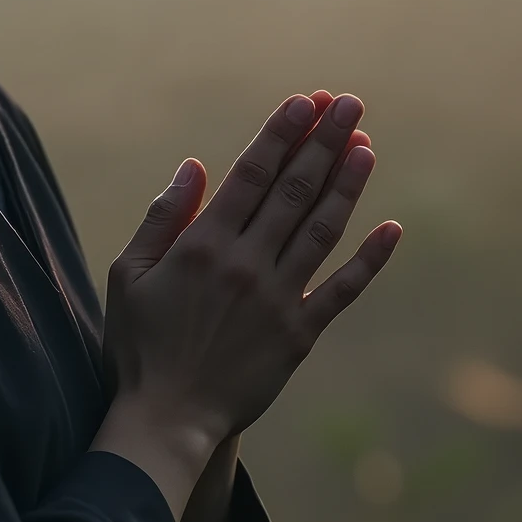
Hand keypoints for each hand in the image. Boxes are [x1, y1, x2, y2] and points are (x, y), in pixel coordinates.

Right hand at [92, 93, 400, 516]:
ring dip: (347, 184)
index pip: (251, 174)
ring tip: (366, 144)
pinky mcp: (299, 336)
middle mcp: (246, 265)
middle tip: (348, 103)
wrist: (166, 420)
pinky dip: (369, 260)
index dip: (281, 133)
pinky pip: (341, 291)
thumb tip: (193, 165)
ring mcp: (278, 300)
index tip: (304, 101)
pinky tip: (392, 228)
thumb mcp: (129, 274)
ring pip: (322, 229)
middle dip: (323, 141)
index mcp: (203, 245)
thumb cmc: (138, 347)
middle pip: (294, 190)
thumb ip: (162, 217)